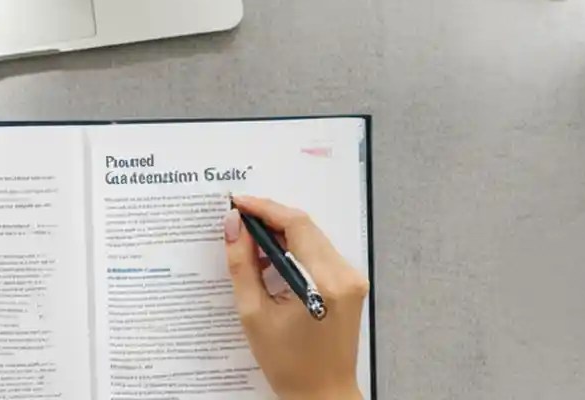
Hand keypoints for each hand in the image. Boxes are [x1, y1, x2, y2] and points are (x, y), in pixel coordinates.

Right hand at [223, 195, 368, 399]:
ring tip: (250, 244)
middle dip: (270, 218)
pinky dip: (295, 249)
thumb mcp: (253, 314)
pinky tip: (271, 259)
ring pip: (313, 237)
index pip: (295, 225)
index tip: (238, 204)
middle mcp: (345, 274)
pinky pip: (320, 252)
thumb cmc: (288, 364)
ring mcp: (352, 278)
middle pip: (305, 227)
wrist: (322, 394)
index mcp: (324, 282)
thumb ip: (242, 265)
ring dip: (282, 234)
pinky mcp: (351, 284)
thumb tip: (233, 226)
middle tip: (237, 221)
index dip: (264, 209)